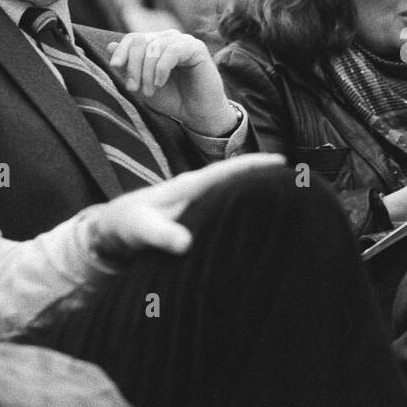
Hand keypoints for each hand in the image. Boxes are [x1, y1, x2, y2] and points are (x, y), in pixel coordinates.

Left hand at [91, 153, 285, 258]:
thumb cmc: (125, 227)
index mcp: (188, 186)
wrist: (109, 231)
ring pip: (231, 193)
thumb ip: (160, 234)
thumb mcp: (140, 229)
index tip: (283, 162)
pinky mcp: (194, 216)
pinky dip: (240, 209)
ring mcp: (196, 202)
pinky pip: (223, 208)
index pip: (227, 170)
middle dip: (264, 177)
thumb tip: (186, 244)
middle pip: (236, 178)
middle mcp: (196, 190)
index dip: (254, 165)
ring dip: (254, 193)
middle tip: (296, 182)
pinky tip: (253, 221)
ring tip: (283, 200)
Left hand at [106, 30, 237, 135]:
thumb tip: (110, 46)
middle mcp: (169, 38)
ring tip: (148, 91)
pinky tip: (160, 83)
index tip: (115, 67)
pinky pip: (172, 51)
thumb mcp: (143, 83)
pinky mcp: (196, 48)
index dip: (122, 51)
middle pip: (141, 41)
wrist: (198, 114)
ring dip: (147, 72)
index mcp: (156, 44)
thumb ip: (129, 66)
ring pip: (154, 47)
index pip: (133, 38)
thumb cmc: (173, 99)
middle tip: (133, 88)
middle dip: (133, 66)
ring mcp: (183, 41)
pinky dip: (161, 69)